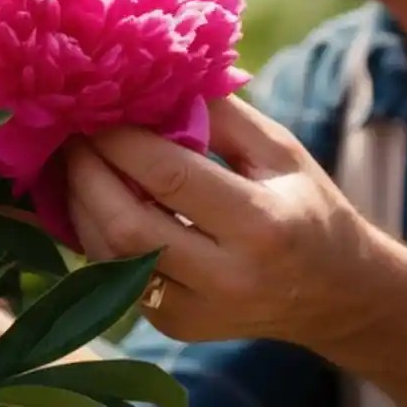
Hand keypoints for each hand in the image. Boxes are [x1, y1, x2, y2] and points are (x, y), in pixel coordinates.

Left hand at [66, 95, 381, 347]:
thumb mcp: (280, 150)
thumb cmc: (306, 206)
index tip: (96, 104)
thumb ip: (220, 115)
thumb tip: (155, 80)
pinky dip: (95, 233)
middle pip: (126, 224)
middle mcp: (226, 277)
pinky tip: (93, 198)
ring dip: (81, 203)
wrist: (336, 296)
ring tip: (74, 161)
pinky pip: (115, 276)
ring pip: (109, 256)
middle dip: (86, 172)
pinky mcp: (175, 326)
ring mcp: (196, 312)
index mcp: (261, 225)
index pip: (169, 176)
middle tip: (71, 132)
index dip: (121, 138)